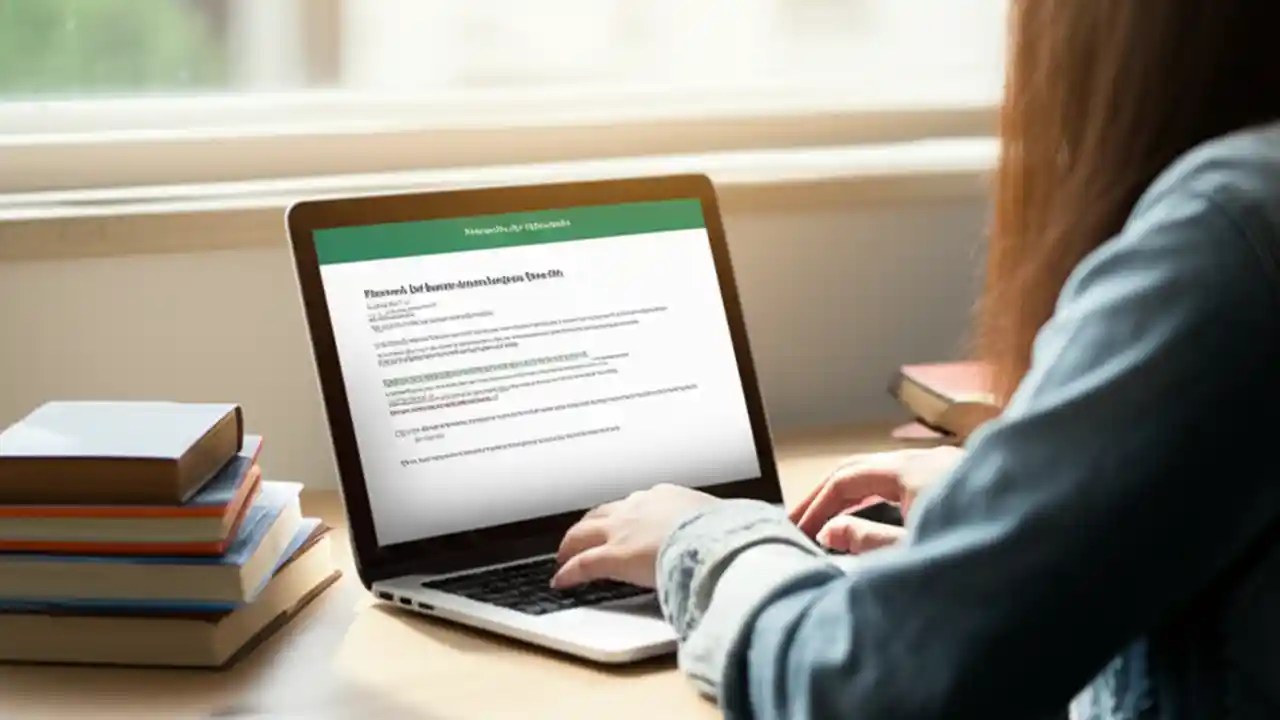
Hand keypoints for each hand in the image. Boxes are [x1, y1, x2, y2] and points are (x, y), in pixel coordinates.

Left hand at [552, 484, 719, 588]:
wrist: (712, 539)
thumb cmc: (723, 532)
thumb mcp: (722, 522)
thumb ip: (717, 527)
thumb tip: (732, 534)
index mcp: (667, 497)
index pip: (639, 504)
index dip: (627, 515)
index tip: (626, 522)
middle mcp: (638, 507)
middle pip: (603, 512)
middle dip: (591, 524)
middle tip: (582, 535)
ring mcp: (622, 530)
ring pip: (585, 532)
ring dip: (572, 544)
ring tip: (565, 554)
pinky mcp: (612, 557)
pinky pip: (583, 564)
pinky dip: (569, 572)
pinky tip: (561, 581)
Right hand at [789, 447, 963, 552]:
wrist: (1045, 566)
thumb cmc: (975, 559)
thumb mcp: (911, 553)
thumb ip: (865, 540)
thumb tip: (828, 531)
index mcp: (911, 470)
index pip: (846, 479)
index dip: (817, 505)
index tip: (799, 532)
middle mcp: (927, 458)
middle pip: (862, 468)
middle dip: (826, 494)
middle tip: (799, 521)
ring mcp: (946, 466)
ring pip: (884, 471)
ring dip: (852, 493)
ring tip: (827, 519)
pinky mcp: (960, 481)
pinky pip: (905, 478)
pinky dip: (877, 494)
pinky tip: (868, 513)